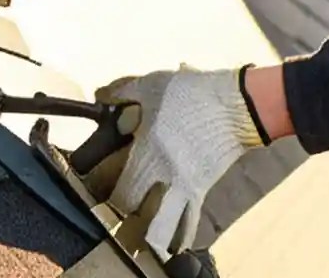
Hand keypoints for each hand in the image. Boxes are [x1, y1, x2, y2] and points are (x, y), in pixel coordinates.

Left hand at [84, 65, 267, 256]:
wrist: (237, 106)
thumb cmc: (193, 94)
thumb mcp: (153, 85)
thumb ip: (122, 91)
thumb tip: (100, 97)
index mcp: (149, 150)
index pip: (117, 183)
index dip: (99, 185)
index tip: (91, 178)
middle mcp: (164, 175)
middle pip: (132, 209)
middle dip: (119, 208)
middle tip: (111, 199)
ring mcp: (185, 188)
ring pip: (161, 227)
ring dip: (146, 232)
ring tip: (135, 230)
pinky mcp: (202, 191)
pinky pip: (189, 223)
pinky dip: (179, 236)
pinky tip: (171, 243)